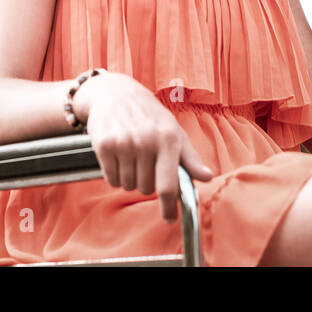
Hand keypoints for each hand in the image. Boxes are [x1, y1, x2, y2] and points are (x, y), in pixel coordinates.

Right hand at [73, 71, 215, 222]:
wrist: (115, 93)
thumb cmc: (150, 115)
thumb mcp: (174, 132)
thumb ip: (190, 158)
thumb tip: (207, 178)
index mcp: (168, 140)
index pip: (168, 185)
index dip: (168, 207)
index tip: (169, 218)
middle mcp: (146, 142)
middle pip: (146, 189)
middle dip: (147, 183)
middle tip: (146, 164)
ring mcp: (124, 144)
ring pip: (128, 185)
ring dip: (130, 179)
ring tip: (132, 157)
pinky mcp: (104, 145)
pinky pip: (112, 179)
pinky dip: (115, 174)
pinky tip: (119, 156)